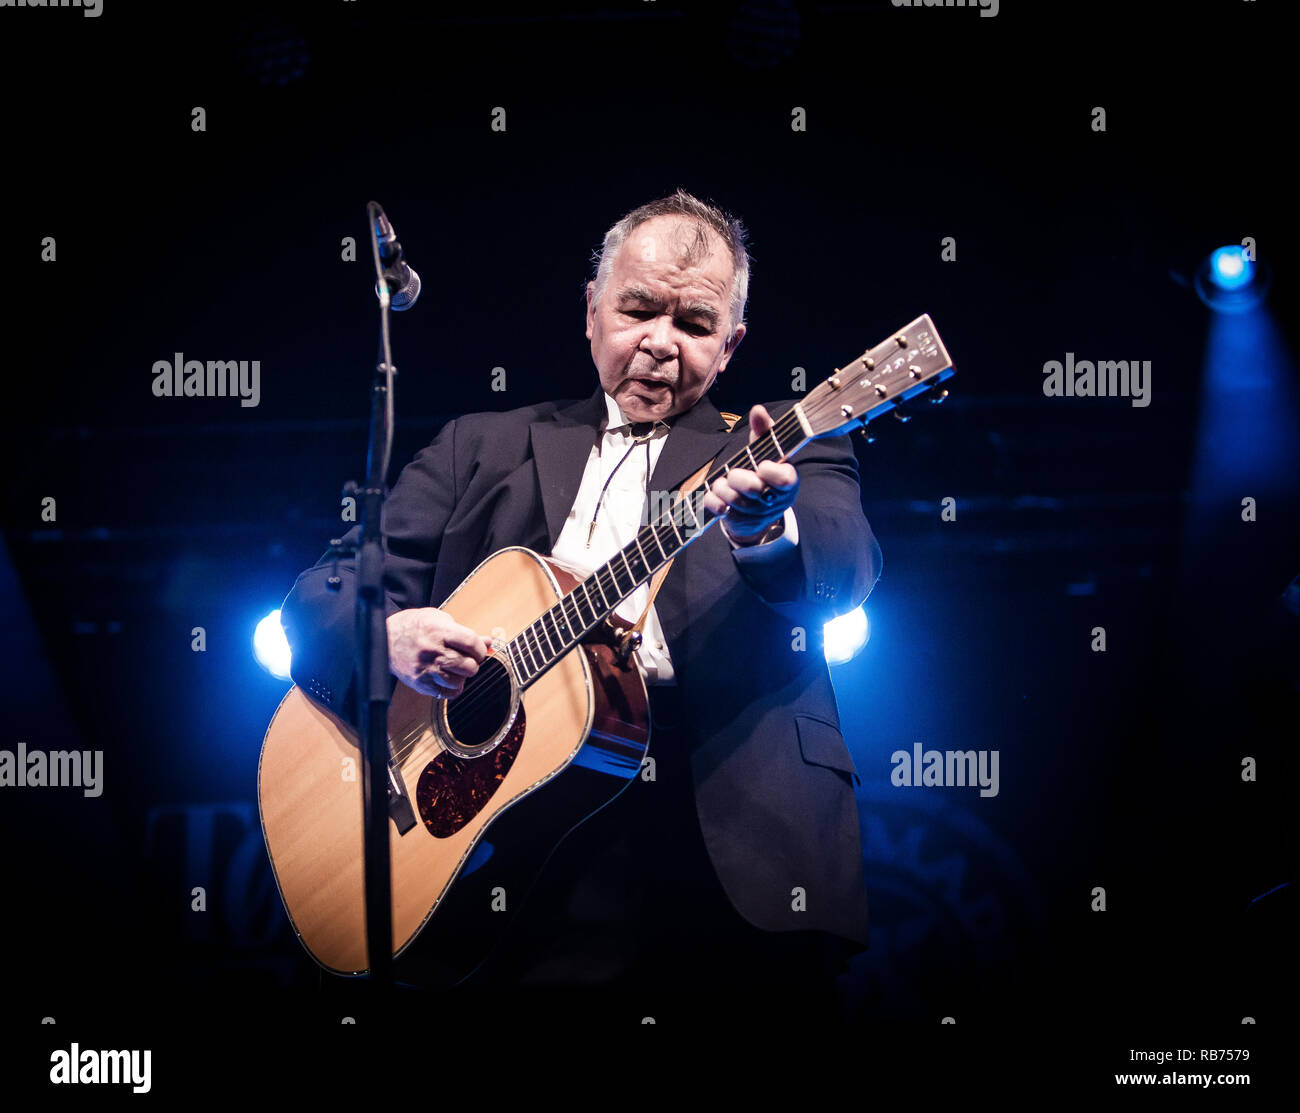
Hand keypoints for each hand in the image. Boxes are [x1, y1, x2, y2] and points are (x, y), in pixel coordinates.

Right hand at [387, 607, 492, 698]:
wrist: (382, 640)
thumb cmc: (412, 626)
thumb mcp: (438, 619)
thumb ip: (464, 632)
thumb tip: (488, 642)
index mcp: (437, 631)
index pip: (472, 643)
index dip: (481, 648)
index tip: (479, 649)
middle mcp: (432, 651)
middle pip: (469, 666)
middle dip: (474, 663)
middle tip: (467, 658)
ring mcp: (425, 670)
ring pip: (460, 682)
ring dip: (463, 676)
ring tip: (456, 667)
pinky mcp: (420, 684)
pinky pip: (447, 693)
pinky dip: (452, 688)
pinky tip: (448, 678)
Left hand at [702, 404, 798, 542]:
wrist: (756, 508)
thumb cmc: (763, 472)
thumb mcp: (766, 450)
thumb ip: (764, 430)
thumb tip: (758, 410)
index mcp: (787, 481)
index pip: (784, 479)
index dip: (770, 473)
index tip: (761, 465)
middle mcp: (774, 500)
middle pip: (754, 489)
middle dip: (739, 478)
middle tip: (734, 473)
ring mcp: (756, 514)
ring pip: (735, 501)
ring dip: (723, 487)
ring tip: (723, 481)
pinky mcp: (738, 521)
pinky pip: (720, 511)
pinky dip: (712, 500)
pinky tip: (713, 494)